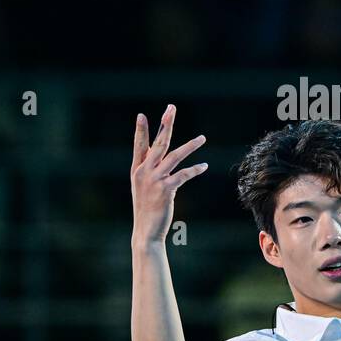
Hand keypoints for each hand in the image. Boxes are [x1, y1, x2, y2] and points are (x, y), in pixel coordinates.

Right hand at [130, 104, 207, 244]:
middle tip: (171, 108)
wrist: (146, 231)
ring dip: (191, 146)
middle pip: (158, 143)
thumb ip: (150, 171)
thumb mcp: (143, 187)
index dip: (141, 130)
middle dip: (166, 124)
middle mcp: (144, 172)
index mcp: (137, 170)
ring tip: (203, 138)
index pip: (139, 145)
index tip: (142, 115)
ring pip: (175, 156)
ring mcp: (154, 180)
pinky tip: (204, 166)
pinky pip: (184, 175)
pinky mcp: (165, 190)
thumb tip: (159, 158)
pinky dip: (195, 169)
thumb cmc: (147, 209)